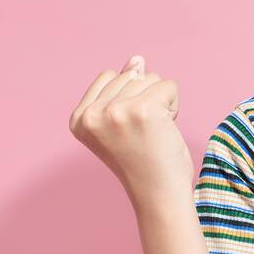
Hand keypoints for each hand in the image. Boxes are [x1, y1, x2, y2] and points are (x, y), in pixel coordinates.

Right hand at [69, 54, 194, 212]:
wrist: (158, 194)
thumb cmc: (144, 160)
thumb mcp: (122, 122)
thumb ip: (123, 89)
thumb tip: (136, 59)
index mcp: (78, 118)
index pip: (110, 77)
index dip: (129, 98)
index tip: (128, 131)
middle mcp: (92, 114)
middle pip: (131, 75)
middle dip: (146, 99)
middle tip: (144, 134)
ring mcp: (115, 111)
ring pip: (150, 78)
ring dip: (161, 103)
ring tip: (154, 133)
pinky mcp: (142, 110)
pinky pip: (168, 85)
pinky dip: (174, 105)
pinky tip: (166, 131)